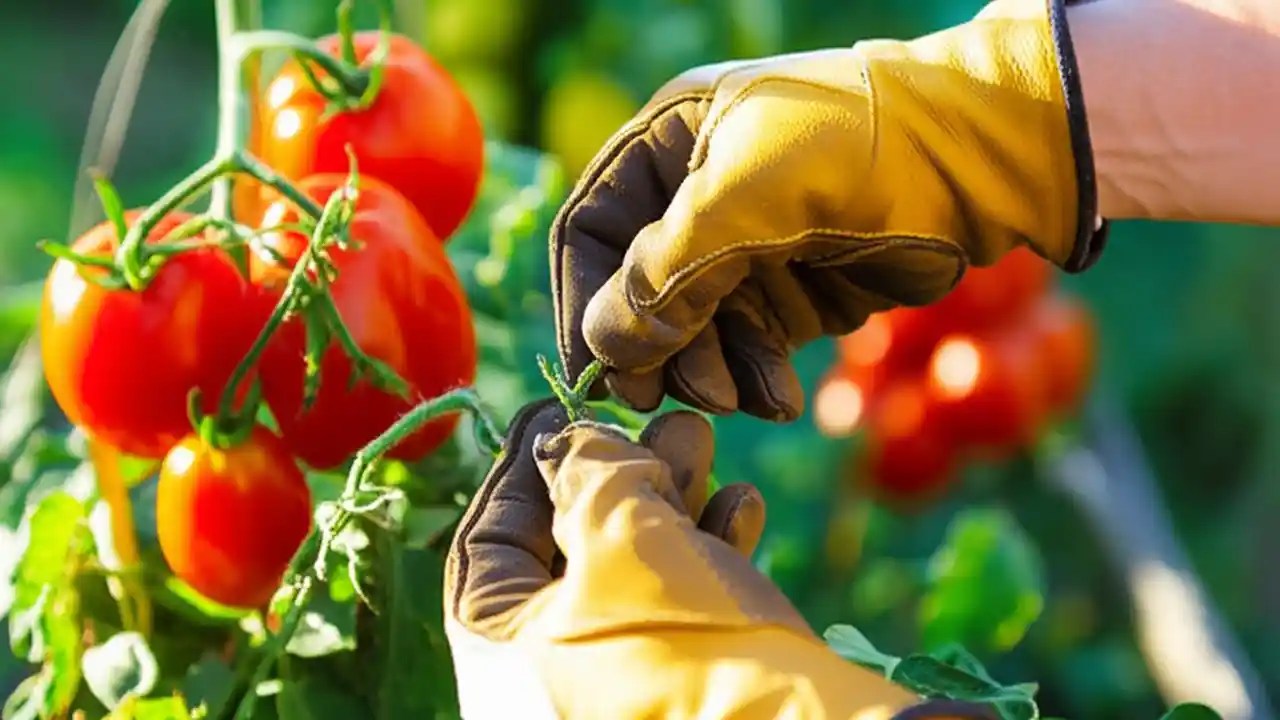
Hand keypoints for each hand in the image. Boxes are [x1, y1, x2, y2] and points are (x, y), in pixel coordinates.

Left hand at [443, 399, 995, 718]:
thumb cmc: (681, 638)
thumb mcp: (620, 535)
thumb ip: (586, 471)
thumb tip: (568, 440)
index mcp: (499, 653)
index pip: (488, 539)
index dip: (526, 464)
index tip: (562, 409)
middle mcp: (544, 678)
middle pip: (569, 549)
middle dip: (620, 473)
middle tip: (659, 420)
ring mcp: (618, 686)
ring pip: (633, 571)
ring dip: (672, 498)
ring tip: (705, 440)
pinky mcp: (683, 686)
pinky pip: (679, 609)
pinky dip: (706, 552)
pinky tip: (743, 505)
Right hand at [551, 0, 1106, 420]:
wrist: (979, 162)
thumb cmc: (857, 150)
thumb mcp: (745, 199)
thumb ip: (664, 272)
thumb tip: (605, 348)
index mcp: (666, 146)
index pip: (592, 233)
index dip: (585, 305)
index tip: (593, 378)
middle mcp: (696, 197)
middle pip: (641, 294)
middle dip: (660, 350)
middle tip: (672, 402)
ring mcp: (745, 246)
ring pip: (695, 332)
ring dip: (712, 374)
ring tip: (744, 401)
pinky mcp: (790, 289)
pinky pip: (749, 348)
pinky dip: (758, 378)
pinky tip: (782, 401)